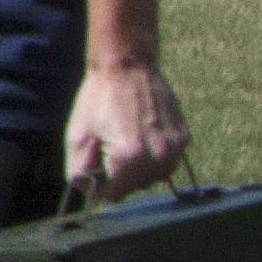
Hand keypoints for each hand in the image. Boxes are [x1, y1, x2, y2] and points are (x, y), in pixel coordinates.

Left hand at [64, 60, 186, 203]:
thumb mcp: (77, 136)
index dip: (101, 185)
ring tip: (129, 145)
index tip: (97, 169)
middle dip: (122, 177)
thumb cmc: (99, 98)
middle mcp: (157, 157)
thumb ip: (78, 172)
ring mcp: (174, 147)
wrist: (128, 66)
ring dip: (143, 169)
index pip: (115, 195)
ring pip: (158, 177)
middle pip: (137, 187)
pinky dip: (157, 156)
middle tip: (110, 152)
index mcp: (128, 159)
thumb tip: (88, 193)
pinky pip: (170, 160)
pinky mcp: (184, 137)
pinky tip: (144, 135)